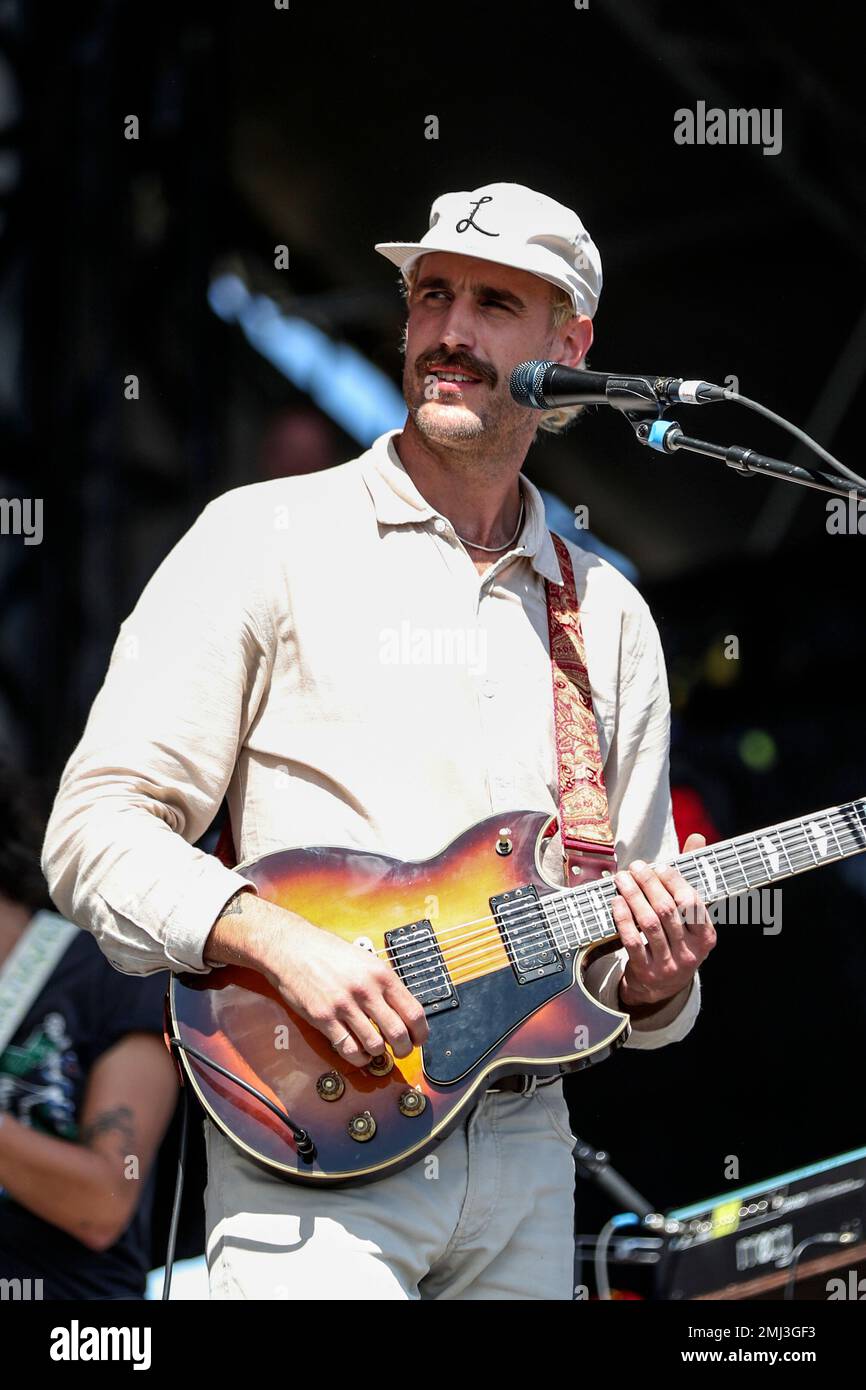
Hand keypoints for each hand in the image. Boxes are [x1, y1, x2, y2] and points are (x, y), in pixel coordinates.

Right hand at [263, 912, 429, 1066]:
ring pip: (375, 1045)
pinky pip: (348, 1049)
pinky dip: (358, 1057)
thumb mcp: (365, 959)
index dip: (421, 1032)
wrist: (292, 948)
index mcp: (381, 974)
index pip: (414, 1012)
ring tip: (376, 1050)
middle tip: (401, 1051)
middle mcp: (366, 990)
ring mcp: (344, 1005)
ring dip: (379, 1054)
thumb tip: (402, 1008)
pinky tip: (358, 1052)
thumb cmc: (327, 951)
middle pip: (398, 1034)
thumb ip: (384, 983)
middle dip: (404, 1049)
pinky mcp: (324, 1018)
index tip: (419, 1039)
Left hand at [611, 833, 716, 1008]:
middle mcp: (690, 952)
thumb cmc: (677, 939)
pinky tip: (616, 901)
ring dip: (633, 896)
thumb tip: (697, 837)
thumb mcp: (690, 915)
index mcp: (706, 936)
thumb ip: (691, 875)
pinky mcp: (645, 971)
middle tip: (636, 867)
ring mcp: (668, 964)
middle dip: (650, 884)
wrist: (663, 986)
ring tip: (623, 878)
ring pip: (649, 923)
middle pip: (668, 910)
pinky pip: (632, 940)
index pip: (692, 903)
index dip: (674, 882)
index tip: (659, 866)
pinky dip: (623, 918)